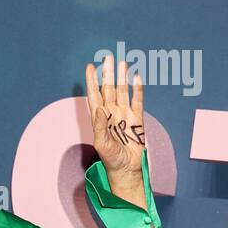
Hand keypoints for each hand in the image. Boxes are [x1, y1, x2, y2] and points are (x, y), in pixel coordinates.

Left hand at [84, 52, 145, 191]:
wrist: (127, 169)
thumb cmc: (111, 159)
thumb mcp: (102, 144)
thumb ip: (99, 126)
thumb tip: (100, 108)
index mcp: (100, 119)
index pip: (94, 95)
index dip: (92, 81)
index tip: (90, 67)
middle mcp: (111, 114)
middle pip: (108, 89)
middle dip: (108, 74)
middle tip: (107, 58)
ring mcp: (124, 115)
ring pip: (122, 91)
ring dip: (122, 77)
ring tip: (122, 63)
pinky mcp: (137, 119)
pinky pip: (137, 100)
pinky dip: (137, 89)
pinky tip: (136, 77)